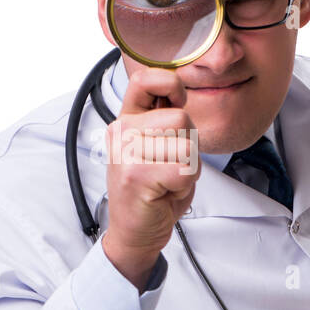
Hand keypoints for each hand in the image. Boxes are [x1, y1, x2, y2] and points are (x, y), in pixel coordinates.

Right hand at [101, 67, 200, 290]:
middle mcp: (121, 131)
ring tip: (167, 179)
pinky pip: (185, 170)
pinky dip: (184, 185)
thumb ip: (165, 117)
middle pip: (181, 117)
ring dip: (188, 167)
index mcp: (126, 119)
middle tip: (169, 165)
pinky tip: (166, 192)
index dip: (171, 86)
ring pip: (186, 144)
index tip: (176, 105)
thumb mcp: (157, 146)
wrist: (136, 231)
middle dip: (188, 144)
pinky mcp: (136, 175)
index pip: (146, 78)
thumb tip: (179, 90)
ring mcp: (126, 152)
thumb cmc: (152, 190)